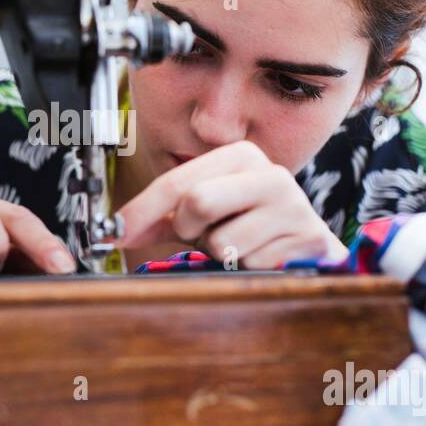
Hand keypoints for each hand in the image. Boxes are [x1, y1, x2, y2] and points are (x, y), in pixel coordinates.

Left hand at [115, 140, 348, 269]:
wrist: (309, 245)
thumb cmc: (251, 224)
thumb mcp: (206, 214)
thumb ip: (163, 218)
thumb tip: (118, 230)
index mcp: (241, 156)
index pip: (177, 182)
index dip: (141, 210)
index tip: (116, 232)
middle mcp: (270, 172)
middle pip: (198, 202)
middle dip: (189, 229)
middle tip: (200, 235)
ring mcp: (293, 204)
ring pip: (223, 242)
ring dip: (220, 254)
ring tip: (239, 245)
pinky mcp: (309, 237)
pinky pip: (251, 264)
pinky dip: (246, 268)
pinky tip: (261, 257)